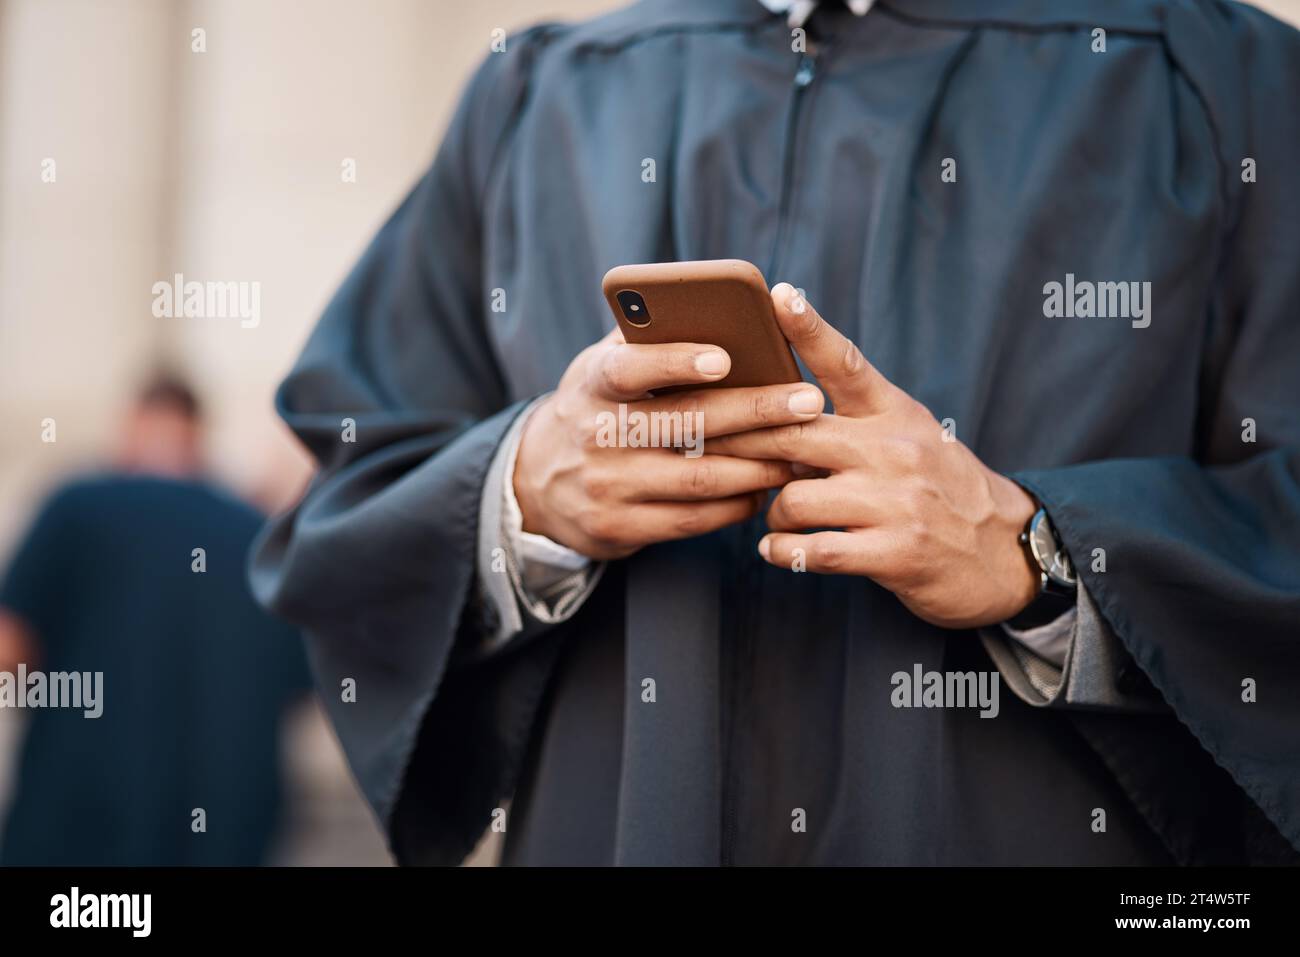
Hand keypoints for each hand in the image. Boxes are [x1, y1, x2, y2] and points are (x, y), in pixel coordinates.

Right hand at [515, 327, 825, 559]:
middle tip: (809, 401)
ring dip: (757, 466)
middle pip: (686, 422)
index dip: (676, 361)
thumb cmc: (596, 408)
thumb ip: (645, 341)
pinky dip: (734, 505)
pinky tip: (762, 491)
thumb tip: (715, 309)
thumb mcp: (601, 368)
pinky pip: (690, 519)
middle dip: (755, 411)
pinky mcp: (617, 527)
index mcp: (594, 384)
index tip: (726, 357)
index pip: (632, 368)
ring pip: (697, 477)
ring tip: (799, 452)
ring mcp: (607, 485)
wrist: (538, 482)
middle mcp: (597, 434)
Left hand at [705, 284, 1038, 628]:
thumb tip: (777, 415)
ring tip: (778, 516)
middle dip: (745, 442)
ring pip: (794, 498)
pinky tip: (776, 549)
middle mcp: (895, 450)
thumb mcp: (911, 437)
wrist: (1006, 551)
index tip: (780, 294)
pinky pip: (813, 550)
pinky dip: (783, 551)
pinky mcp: (895, 552)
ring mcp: (896, 502)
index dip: (810, 327)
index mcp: (895, 414)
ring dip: (773, 511)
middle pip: (794, 434)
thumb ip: (853, 423)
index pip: (846, 363)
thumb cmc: (941, 490)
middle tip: (715, 447)